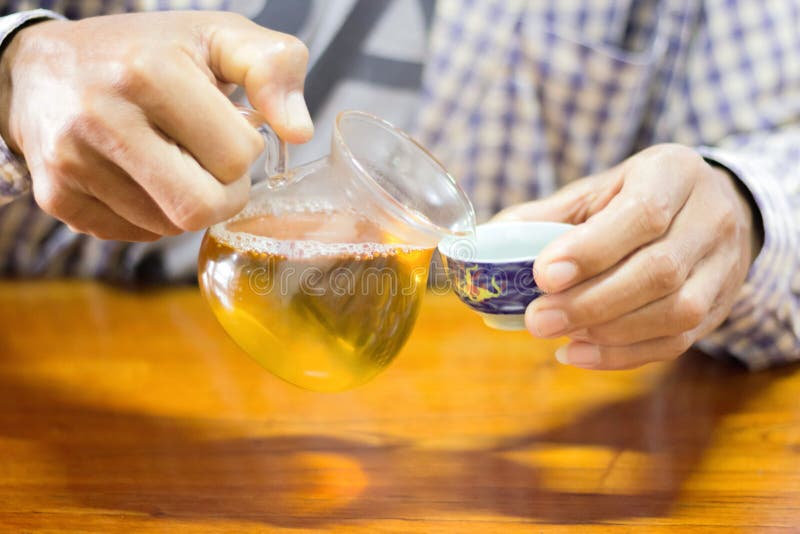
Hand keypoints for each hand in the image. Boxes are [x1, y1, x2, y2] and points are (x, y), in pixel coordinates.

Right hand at [0, 11, 312, 240]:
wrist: (45, 67)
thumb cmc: (145, 51)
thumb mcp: (216, 36)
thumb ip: (273, 68)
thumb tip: (300, 131)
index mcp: (147, 72)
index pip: (235, 158)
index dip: (244, 150)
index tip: (227, 128)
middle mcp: (100, 118)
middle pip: (200, 208)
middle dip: (225, 193)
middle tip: (214, 165)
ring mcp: (72, 163)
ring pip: (170, 228)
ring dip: (188, 203)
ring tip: (172, 161)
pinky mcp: (57, 197)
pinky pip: (137, 235)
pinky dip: (154, 214)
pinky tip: (143, 177)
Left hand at [494, 144, 761, 369]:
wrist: (710, 207)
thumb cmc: (637, 196)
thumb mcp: (596, 190)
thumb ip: (544, 216)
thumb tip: (485, 243)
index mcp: (674, 173)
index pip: (642, 214)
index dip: (591, 249)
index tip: (543, 275)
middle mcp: (710, 218)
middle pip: (660, 271)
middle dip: (591, 302)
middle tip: (537, 320)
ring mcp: (723, 267)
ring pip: (676, 313)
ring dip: (608, 333)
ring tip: (555, 334)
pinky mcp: (720, 308)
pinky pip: (677, 342)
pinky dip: (622, 356)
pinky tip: (578, 352)